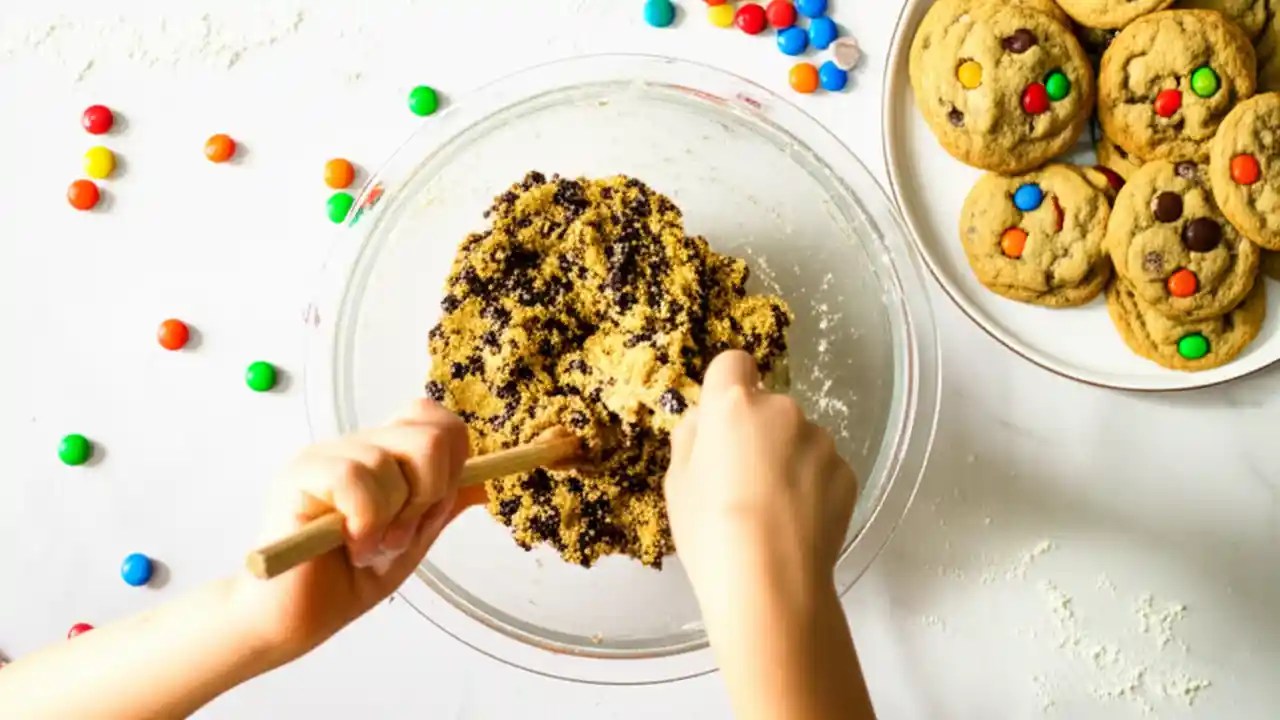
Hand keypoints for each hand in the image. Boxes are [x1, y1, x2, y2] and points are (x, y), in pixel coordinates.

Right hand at [234, 399, 469, 661]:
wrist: (296, 618)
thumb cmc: (346, 578)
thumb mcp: (412, 541)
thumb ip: (442, 508)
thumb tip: (483, 485)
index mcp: (386, 455)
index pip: (435, 421)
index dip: (451, 464)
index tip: (432, 509)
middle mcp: (358, 446)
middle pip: (428, 435)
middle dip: (428, 495)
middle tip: (398, 534)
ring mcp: (327, 456)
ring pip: (389, 462)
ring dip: (389, 521)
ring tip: (366, 548)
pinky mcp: (299, 474)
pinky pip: (354, 478)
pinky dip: (363, 523)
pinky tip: (348, 545)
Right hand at [664, 350, 857, 606]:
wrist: (771, 582)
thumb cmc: (710, 532)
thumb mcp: (678, 483)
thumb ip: (691, 438)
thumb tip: (705, 421)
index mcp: (733, 405)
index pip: (733, 363)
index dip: (726, 386)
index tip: (722, 418)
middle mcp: (782, 410)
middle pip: (767, 407)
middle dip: (757, 432)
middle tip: (743, 482)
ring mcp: (821, 441)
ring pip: (799, 439)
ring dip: (788, 459)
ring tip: (774, 511)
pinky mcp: (847, 472)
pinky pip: (823, 468)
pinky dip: (813, 486)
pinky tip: (799, 524)